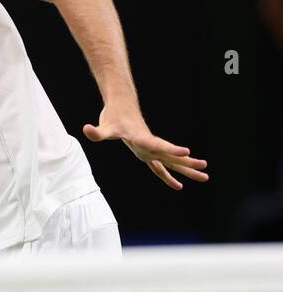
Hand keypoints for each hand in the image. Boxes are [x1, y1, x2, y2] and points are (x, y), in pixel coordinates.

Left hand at [83, 108, 208, 189]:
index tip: (187, 151)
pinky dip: (167, 176)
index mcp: (141, 138)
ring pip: (170, 161)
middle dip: (187, 162)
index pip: (157, 144)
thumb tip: (86, 129)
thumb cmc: (113, 117)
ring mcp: (150, 149)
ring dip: (186, 169)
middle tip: (205, 167)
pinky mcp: (147, 152)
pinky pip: (159, 167)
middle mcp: (149, 144)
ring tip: (205, 176)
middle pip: (170, 155)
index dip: (171, 149)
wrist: (122, 106)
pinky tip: (179, 185)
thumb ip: (97, 132)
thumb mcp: (104, 126)